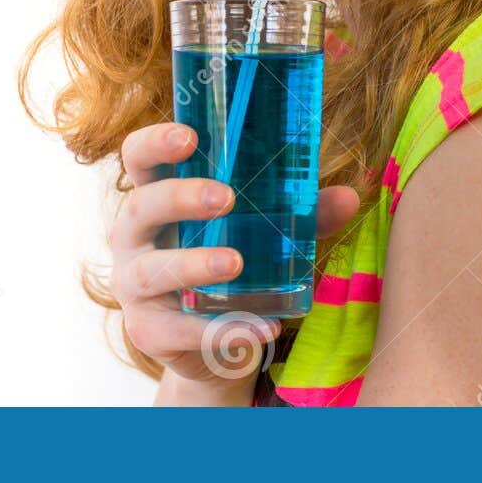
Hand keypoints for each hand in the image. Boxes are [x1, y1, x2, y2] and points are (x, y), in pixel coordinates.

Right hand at [111, 122, 363, 391]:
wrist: (218, 345)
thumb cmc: (234, 269)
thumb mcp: (264, 235)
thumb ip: (302, 215)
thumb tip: (348, 195)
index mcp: (157, 199)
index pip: (138, 158)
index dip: (154, 143)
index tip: (190, 137)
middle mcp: (133, 238)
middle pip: (139, 207)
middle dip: (179, 198)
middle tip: (225, 197)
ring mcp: (134, 287)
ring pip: (152, 270)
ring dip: (193, 263)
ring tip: (235, 262)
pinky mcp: (147, 332)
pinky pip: (178, 330)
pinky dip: (220, 328)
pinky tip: (260, 327)